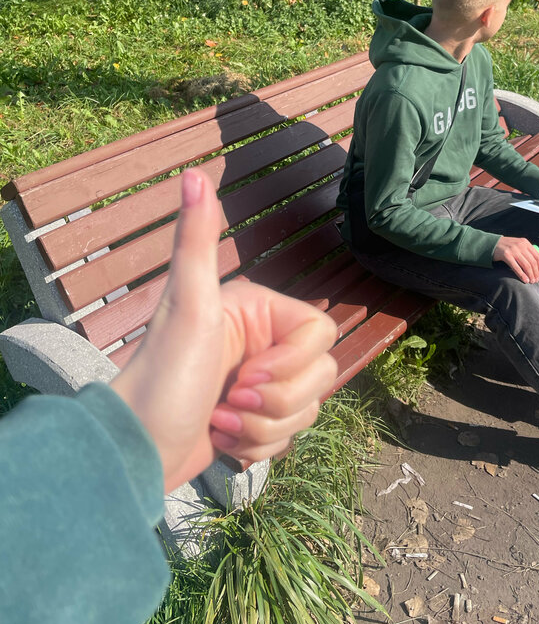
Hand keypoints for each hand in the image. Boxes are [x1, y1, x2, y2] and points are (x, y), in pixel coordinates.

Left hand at [110, 170, 337, 492]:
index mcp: (256, 311)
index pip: (319, 333)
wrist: (133, 450)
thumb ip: (196, 240)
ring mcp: (259, 384)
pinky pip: (288, 436)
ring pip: (306, 409)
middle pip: (320, 375)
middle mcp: (261, 342)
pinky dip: (256, 447)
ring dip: (262, 428)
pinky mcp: (254, 421)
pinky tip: (220, 440)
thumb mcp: (185, 305)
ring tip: (219, 422)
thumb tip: (193, 173)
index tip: (249, 375)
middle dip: (276, 402)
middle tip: (229, 401)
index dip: (292, 362)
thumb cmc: (159, 377)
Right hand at [492, 236, 538, 283]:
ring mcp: (513, 250)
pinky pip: (516, 267)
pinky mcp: (506, 255)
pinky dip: (522, 275)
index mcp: (525, 242)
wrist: (492, 244)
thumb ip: (527, 252)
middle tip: (535, 280)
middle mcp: (520, 245)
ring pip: (526, 265)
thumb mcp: (518, 245)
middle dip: (535, 273)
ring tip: (531, 281)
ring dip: (530, 275)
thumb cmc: (507, 247)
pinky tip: (525, 280)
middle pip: (532, 262)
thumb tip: (537, 266)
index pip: (537, 256)